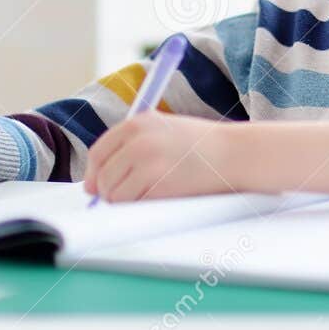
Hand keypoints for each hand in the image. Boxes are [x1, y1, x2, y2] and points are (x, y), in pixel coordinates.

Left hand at [83, 112, 235, 201]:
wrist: (234, 153)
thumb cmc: (201, 146)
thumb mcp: (163, 130)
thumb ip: (131, 146)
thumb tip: (95, 182)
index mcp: (137, 123)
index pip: (98, 152)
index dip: (94, 174)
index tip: (96, 188)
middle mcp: (137, 139)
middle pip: (103, 176)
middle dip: (109, 192)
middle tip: (126, 197)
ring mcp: (147, 160)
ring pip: (114, 194)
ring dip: (125, 202)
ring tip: (148, 195)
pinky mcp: (157, 182)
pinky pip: (133, 204)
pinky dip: (141, 207)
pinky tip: (160, 197)